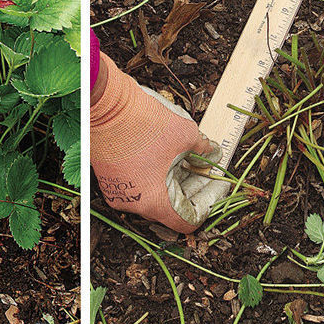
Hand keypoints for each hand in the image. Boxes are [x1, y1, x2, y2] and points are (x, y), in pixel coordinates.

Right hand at [91, 53, 226, 232]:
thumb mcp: (185, 134)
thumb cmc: (141, 121)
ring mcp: (119, 192)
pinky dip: (156, 173)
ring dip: (175, 178)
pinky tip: (169, 153)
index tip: (217, 183)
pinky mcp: (111, 179)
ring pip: (155, 194)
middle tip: (207, 167)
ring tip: (189, 156)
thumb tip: (213, 152)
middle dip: (193, 186)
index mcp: (153, 202)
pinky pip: (139, 184)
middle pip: (172, 206)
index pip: (188, 220)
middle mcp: (134, 204)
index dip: (209, 201)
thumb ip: (203, 150)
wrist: (105, 104)